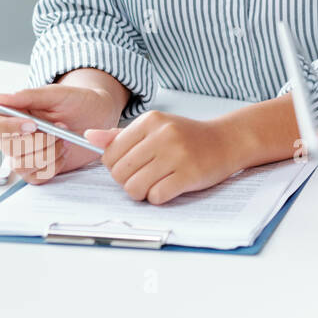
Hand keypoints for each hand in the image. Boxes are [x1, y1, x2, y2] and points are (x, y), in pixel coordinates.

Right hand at [0, 85, 123, 183]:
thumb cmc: (77, 102)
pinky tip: (64, 152)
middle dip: (41, 140)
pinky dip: (54, 165)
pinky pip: (37, 176)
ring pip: (21, 165)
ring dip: (49, 153)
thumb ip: (29, 95)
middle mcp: (12, 137)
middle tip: (62, 128)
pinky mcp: (37, 170)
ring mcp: (23, 155)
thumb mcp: (58, 93)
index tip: (32, 125)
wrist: (99, 117)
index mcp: (11, 115)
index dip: (5, 127)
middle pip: (9, 148)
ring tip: (65, 139)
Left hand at [84, 111, 244, 204]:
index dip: (117, 166)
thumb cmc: (190, 137)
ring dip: (143, 192)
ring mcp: (177, 154)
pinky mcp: (189, 174)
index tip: (133, 165)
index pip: (110, 154)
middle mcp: (163, 135)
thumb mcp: (157, 128)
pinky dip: (159, 197)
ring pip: (135, 188)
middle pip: (120, 173)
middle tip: (147, 176)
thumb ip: (122, 135)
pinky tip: (170, 187)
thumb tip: (89, 137)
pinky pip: (156, 196)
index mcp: (151, 121)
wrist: (228, 141)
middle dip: (129, 181)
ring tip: (158, 182)